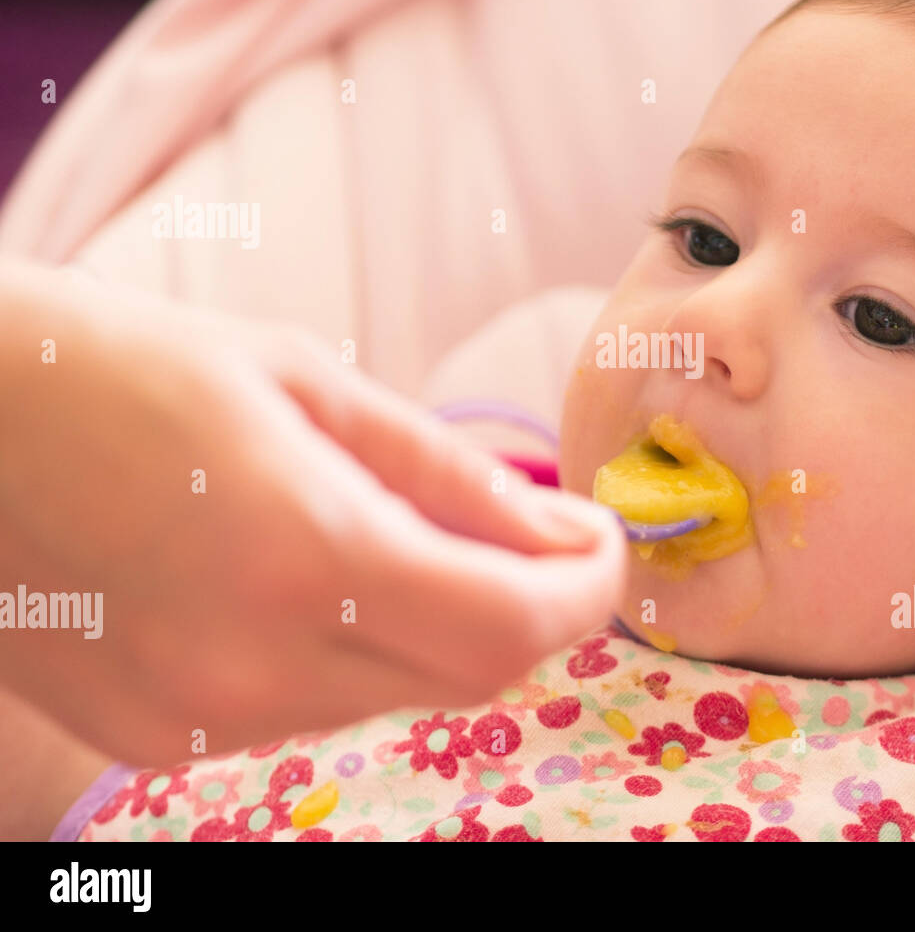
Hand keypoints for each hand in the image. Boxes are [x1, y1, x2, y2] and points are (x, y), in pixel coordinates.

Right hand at [0, 259, 625, 765]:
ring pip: (394, 696)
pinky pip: (311, 710)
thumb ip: (444, 472)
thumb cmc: (122, 367)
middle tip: (535, 535)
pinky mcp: (157, 738)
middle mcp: (256, 665)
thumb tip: (554, 529)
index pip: (513, 627)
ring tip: (400, 534)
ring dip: (436, 627)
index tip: (602, 545)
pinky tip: (309, 578)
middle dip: (527, 609)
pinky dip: (352, 652)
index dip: (587, 593)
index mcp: (303, 553)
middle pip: (470, 675)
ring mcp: (200, 718)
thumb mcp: (305, 384)